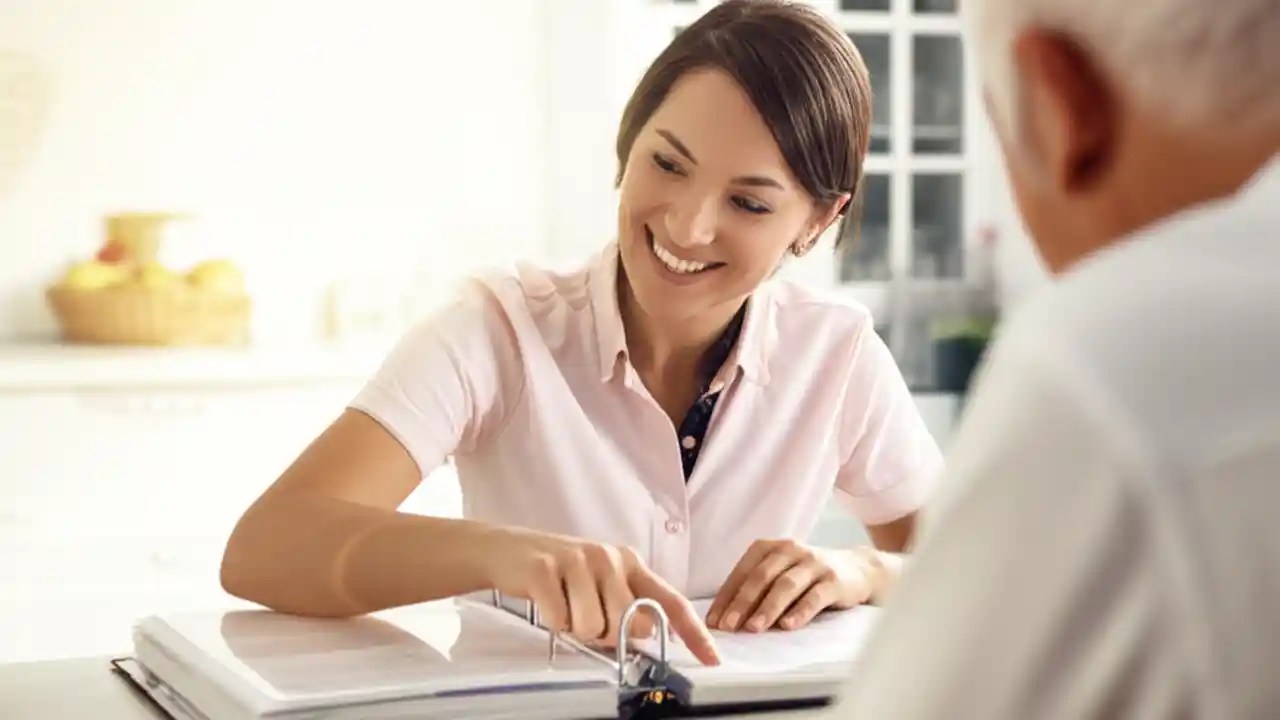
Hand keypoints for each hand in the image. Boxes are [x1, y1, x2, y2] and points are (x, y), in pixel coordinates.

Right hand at [480, 527, 719, 664]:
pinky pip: (561, 620)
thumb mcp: (601, 582)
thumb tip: (648, 638)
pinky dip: (553, 622)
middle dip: (609, 635)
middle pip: (629, 626)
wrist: (508, 550)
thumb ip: (628, 605)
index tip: (711, 658)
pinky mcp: (546, 569)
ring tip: (566, 606)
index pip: (669, 601)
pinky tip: (547, 601)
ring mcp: (577, 560)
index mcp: (629, 562)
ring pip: (594, 628)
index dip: (693, 632)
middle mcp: (609, 558)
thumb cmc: (561, 573)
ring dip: (577, 629)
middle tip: (587, 616)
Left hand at [706, 540, 884, 632]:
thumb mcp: (780, 575)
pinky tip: (788, 626)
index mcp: (770, 547)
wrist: (857, 569)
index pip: (743, 571)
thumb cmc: (808, 577)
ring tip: (753, 628)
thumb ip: (757, 590)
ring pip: (786, 585)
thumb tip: (725, 618)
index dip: (726, 596)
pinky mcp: (834, 579)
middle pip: (761, 576)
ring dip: (767, 608)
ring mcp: (813, 563)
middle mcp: (790, 549)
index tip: (713, 621)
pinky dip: (800, 611)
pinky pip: (814, 596)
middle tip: (728, 626)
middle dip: (742, 603)